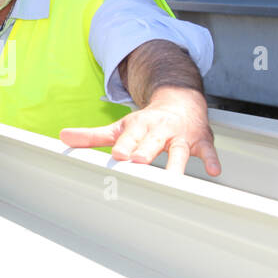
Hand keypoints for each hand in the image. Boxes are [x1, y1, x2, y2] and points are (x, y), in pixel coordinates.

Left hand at [60, 87, 221, 174]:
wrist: (180, 100)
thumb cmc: (147, 121)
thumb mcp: (120, 126)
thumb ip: (93, 136)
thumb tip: (63, 138)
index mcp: (139, 126)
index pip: (130, 138)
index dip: (125, 146)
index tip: (118, 156)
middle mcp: (160, 130)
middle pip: (152, 143)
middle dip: (146, 152)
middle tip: (139, 163)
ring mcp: (181, 136)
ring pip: (179, 150)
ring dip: (176, 162)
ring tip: (174, 178)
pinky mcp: (201, 141)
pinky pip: (208, 150)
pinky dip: (212, 159)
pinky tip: (215, 171)